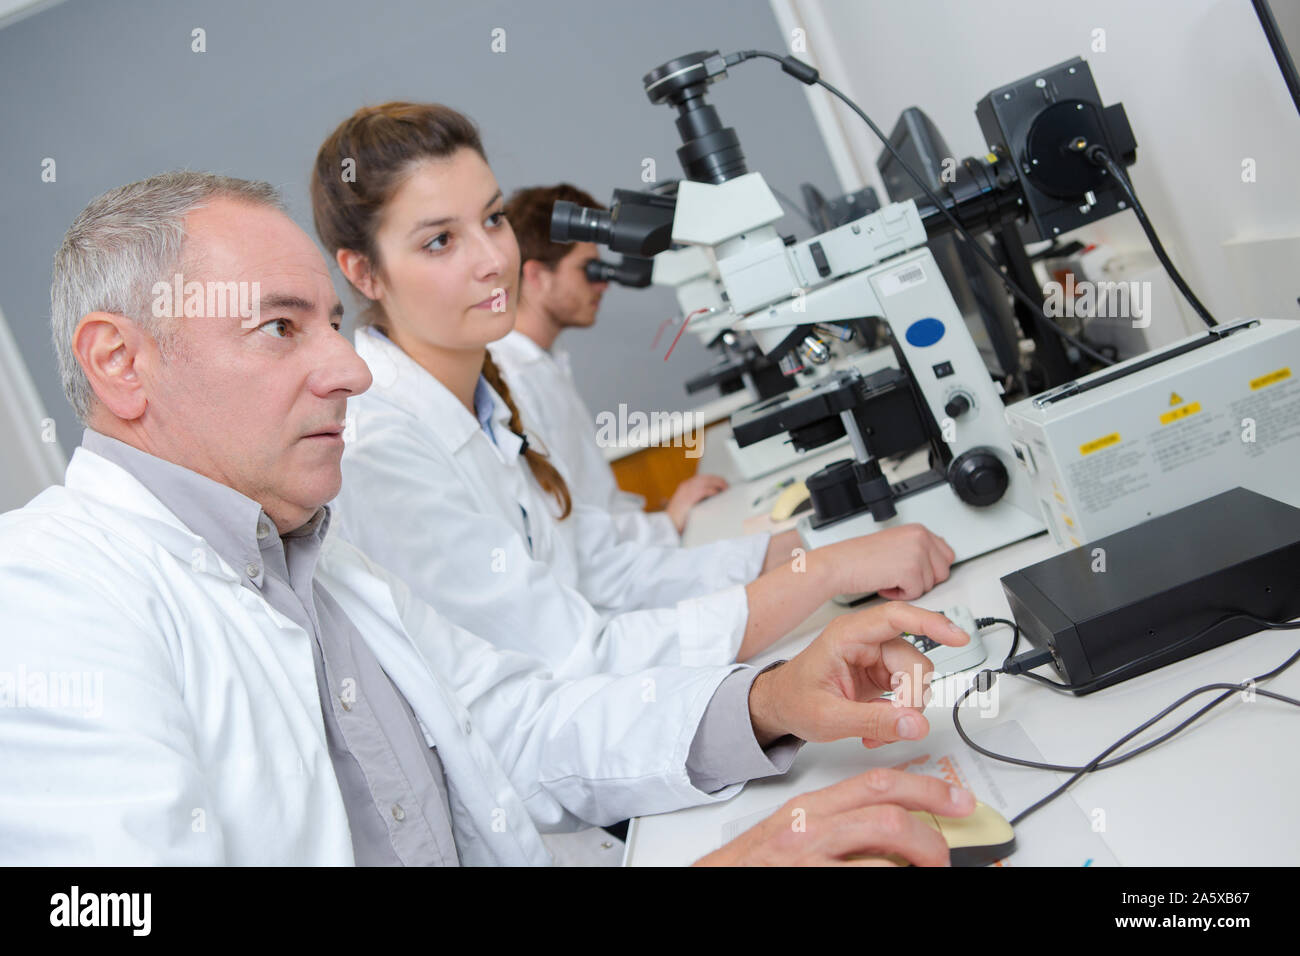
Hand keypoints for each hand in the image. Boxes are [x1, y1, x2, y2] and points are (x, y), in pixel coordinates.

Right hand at [666, 473, 728, 531]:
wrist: (668, 525)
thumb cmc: (677, 518)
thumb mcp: (686, 505)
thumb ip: (696, 499)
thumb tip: (710, 498)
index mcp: (685, 486)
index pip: (702, 478)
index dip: (714, 479)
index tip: (722, 483)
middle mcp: (686, 485)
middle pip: (707, 477)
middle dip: (719, 480)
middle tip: (727, 486)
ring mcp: (688, 490)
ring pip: (708, 481)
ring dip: (719, 484)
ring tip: (726, 489)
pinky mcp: (690, 497)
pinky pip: (705, 490)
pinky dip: (713, 491)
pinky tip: (718, 494)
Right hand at [694, 768, 974, 865]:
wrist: (713, 883)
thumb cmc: (751, 868)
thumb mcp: (795, 836)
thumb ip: (838, 827)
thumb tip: (892, 835)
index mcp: (810, 808)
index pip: (878, 784)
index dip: (926, 789)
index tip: (957, 800)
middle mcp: (810, 828)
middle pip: (889, 811)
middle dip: (932, 831)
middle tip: (947, 854)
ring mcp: (810, 857)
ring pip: (885, 844)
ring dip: (920, 859)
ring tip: (928, 872)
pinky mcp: (811, 881)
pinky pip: (867, 876)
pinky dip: (893, 878)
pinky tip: (899, 880)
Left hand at [747, 601, 968, 746]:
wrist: (780, 706)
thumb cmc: (793, 700)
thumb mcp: (829, 718)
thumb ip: (874, 722)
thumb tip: (916, 724)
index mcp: (848, 636)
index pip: (897, 618)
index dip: (931, 623)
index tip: (958, 636)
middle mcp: (866, 642)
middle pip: (914, 661)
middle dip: (910, 699)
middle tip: (891, 726)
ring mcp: (876, 659)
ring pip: (916, 680)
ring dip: (904, 711)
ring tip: (875, 732)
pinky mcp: (882, 676)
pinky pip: (908, 694)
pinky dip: (899, 716)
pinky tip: (877, 730)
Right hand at [822, 524, 954, 598]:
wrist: (839, 564)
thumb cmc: (859, 557)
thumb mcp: (895, 544)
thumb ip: (917, 549)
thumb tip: (935, 561)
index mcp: (918, 530)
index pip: (946, 555)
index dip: (931, 569)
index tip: (916, 572)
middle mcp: (921, 538)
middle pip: (942, 572)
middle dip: (923, 580)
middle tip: (899, 576)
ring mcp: (917, 553)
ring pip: (929, 585)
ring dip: (909, 588)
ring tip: (888, 578)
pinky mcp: (911, 570)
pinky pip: (916, 594)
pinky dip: (900, 595)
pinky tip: (885, 584)